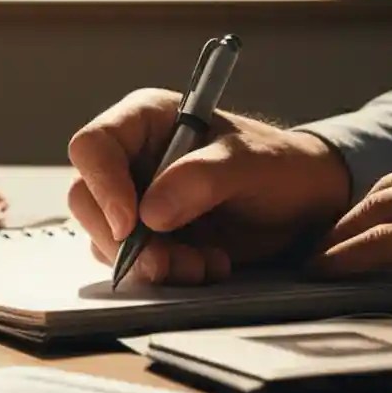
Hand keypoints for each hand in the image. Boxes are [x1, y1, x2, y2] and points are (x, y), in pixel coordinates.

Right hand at [68, 89, 350, 283]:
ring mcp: (134, 197)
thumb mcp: (249, 163)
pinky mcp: (146, 234)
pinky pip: (132, 261)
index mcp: (144, 120)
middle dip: (124, 239)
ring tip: (205, 263)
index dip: (103, 185)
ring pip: (105, 237)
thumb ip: (202, 179)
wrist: (304, 204)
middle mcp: (130, 157)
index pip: (93, 146)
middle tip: (166, 263)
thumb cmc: (278, 165)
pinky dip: (165, 272)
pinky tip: (207, 264)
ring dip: (150, 261)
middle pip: (87, 198)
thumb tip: (149, 213)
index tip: (131, 224)